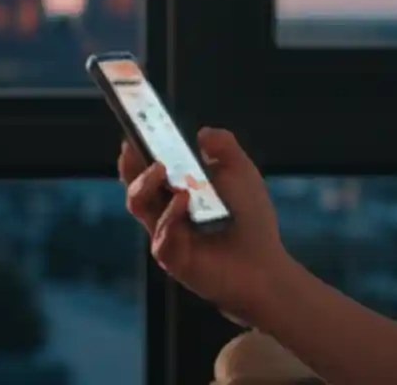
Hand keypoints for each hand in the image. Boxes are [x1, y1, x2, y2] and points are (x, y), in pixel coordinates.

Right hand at [118, 127, 289, 322]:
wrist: (264, 264)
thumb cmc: (251, 219)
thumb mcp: (241, 173)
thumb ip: (224, 148)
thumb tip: (202, 132)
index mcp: (178, 192)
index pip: (148, 171)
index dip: (137, 154)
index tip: (132, 135)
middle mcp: (166, 213)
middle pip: (135, 186)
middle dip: (131, 166)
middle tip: (136, 148)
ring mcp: (167, 236)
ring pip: (139, 206)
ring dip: (146, 184)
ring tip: (162, 169)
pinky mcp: (173, 258)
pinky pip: (160, 237)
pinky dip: (169, 217)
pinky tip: (183, 202)